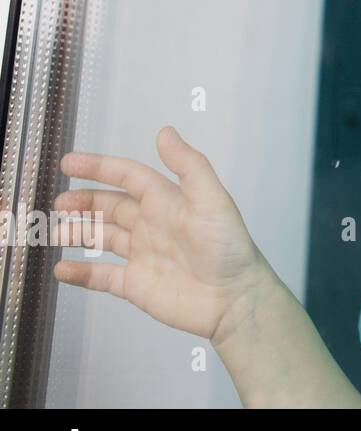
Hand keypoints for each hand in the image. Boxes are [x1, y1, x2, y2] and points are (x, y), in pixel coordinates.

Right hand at [53, 126, 274, 346]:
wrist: (234, 299)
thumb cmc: (229, 247)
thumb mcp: (211, 199)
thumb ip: (188, 165)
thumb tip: (165, 131)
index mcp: (168, 201)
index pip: (128, 176)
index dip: (99, 168)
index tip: (68, 163)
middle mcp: (152, 225)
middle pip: (111, 206)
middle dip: (84, 201)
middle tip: (58, 202)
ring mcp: (143, 255)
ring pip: (102, 238)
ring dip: (78, 232)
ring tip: (55, 231)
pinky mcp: (137, 285)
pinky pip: (102, 276)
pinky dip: (81, 272)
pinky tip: (61, 268)